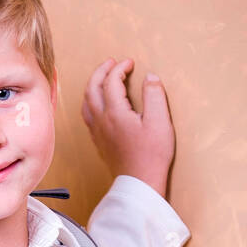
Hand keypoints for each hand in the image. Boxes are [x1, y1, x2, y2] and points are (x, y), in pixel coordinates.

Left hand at [81, 57, 175, 191]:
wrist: (140, 183)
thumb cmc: (152, 155)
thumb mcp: (159, 121)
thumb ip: (154, 95)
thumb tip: (150, 77)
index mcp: (115, 112)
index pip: (111, 81)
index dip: (120, 68)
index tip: (130, 63)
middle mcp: (102, 121)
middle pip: (92, 89)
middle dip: (101, 72)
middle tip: (111, 63)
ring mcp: (98, 133)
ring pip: (86, 103)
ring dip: (93, 86)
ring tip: (102, 79)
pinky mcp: (100, 143)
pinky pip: (88, 116)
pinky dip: (91, 102)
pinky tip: (99, 104)